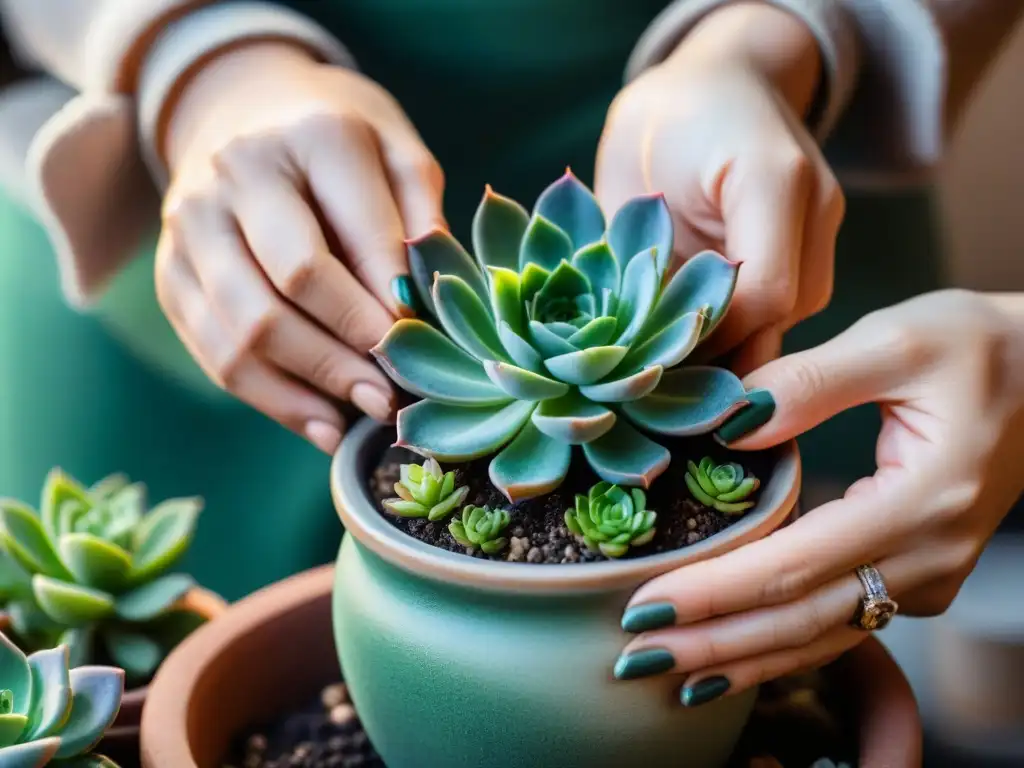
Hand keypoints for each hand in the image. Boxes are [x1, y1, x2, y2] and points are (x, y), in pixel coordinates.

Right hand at [154, 43, 444, 451]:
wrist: (242, 115)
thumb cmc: (342, 145)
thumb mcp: (397, 152)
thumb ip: (421, 216)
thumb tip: (429, 301)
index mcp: (310, 136)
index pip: (355, 235)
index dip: (392, 304)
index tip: (424, 348)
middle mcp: (239, 174)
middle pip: (294, 284)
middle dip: (351, 351)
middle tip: (396, 394)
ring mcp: (193, 225)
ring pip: (247, 329)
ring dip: (314, 386)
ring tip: (366, 414)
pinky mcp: (172, 274)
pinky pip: (216, 353)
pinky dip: (273, 400)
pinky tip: (322, 424)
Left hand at [595, 2, 843, 373]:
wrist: (721, 84)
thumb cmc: (669, 120)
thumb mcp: (640, 177)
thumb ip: (649, 258)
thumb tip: (645, 346)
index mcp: (773, 179)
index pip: (764, 294)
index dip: (715, 342)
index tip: (659, 371)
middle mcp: (813, 211)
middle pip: (779, 323)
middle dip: (720, 366)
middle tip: (662, 403)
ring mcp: (821, 233)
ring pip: (781, 328)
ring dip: (728, 359)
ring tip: (671, 391)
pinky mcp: (812, 254)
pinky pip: (777, 315)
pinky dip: (736, 342)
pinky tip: (694, 365)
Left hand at [614, 289, 1023, 705]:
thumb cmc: (979, 347)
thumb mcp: (897, 339)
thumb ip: (810, 382)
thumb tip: (731, 421)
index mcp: (923, 501)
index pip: (797, 564)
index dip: (717, 591)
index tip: (648, 605)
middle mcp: (929, 557)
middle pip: (803, 618)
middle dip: (716, 641)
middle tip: (635, 659)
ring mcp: (928, 576)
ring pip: (821, 633)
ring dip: (743, 657)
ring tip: (671, 673)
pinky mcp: (916, 576)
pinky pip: (840, 623)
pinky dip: (781, 645)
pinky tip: (733, 658)